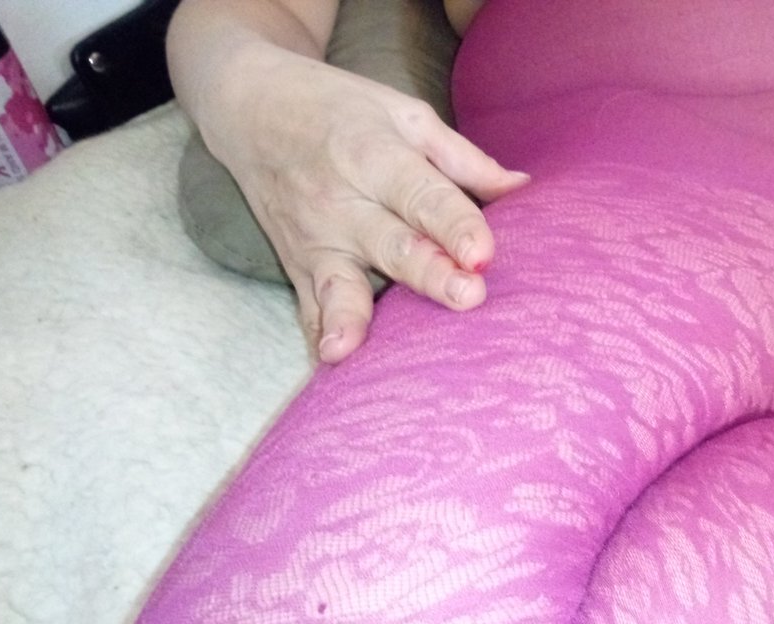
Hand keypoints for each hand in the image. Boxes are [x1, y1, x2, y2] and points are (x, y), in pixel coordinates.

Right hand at [204, 46, 527, 363]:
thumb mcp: (404, 115)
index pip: (422, 194)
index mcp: (373, 155)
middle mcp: (340, 202)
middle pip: (391, 244)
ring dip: (351, 317)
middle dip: (427, 272)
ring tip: (354, 349)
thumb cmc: (340, 111)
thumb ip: (463, 159)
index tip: (484, 253)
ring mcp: (314, 241)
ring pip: (340, 284)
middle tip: (467, 296)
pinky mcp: (296, 268)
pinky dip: (317, 338)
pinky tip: (327, 367)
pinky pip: (308, 310)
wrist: (250, 106)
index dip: (454, 224)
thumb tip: (524, 189)